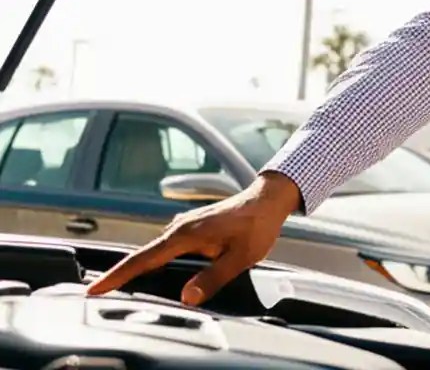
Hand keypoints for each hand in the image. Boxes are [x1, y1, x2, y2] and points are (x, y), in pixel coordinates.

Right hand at [86, 172, 300, 305]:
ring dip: (144, 268)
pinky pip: (167, 247)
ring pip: (157, 252)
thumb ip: (213, 277)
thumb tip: (187, 296)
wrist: (269, 199)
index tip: (95, 288)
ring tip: (125, 286)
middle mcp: (179, 227)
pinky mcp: (190, 226)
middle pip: (145, 257)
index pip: (144, 259)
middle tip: (104, 293)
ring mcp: (183, 225)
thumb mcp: (241, 257)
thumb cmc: (258, 225)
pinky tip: (160, 272)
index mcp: (186, 234)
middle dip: (125, 275)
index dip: (118, 276)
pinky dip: (159, 260)